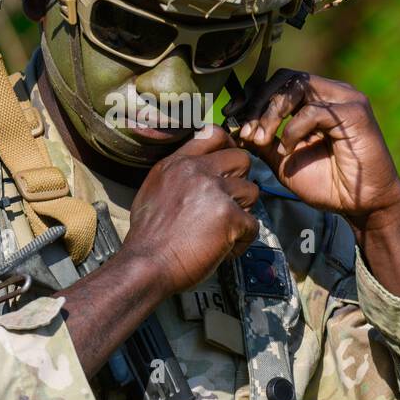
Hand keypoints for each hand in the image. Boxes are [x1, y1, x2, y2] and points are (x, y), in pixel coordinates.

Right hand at [121, 124, 260, 295]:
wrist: (146, 264)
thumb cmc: (149, 238)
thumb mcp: (153, 191)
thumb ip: (176, 176)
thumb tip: (197, 174)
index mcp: (177, 163)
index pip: (212, 134)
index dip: (228, 146)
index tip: (231, 162)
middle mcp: (196, 170)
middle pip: (241, 159)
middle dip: (241, 180)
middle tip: (230, 202)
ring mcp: (214, 191)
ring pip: (252, 191)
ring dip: (243, 212)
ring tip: (225, 231)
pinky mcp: (229, 215)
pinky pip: (253, 224)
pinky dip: (242, 241)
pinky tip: (224, 249)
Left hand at [235, 69, 399, 229]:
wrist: (361, 205)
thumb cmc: (327, 184)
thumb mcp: (284, 161)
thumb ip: (263, 141)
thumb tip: (234, 128)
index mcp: (316, 100)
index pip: (278, 83)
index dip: (252, 96)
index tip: (230, 115)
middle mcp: (332, 93)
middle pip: (285, 79)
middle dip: (258, 103)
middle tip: (245, 131)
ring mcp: (346, 100)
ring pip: (298, 87)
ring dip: (272, 113)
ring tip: (261, 139)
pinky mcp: (355, 113)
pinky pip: (314, 111)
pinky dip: (293, 129)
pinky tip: (288, 148)